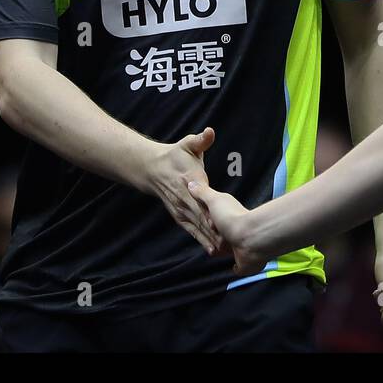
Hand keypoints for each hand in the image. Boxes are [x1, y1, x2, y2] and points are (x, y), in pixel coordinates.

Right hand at [140, 127, 221, 252]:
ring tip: (224, 250)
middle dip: (215, 229)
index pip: (202, 196)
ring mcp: (181, 209)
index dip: (211, 207)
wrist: (153, 169)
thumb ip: (200, 140)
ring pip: (197, 226)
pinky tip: (212, 250)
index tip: (221, 218)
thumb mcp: (187, 144)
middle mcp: (184, 198)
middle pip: (201, 215)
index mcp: (190, 180)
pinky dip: (201, 240)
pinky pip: (191, 230)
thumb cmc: (175, 155)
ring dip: (210, 238)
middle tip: (230, 241)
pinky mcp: (179, 216)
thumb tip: (209, 132)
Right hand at [186, 179, 264, 275]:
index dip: (206, 219)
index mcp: (227, 214)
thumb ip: (203, 193)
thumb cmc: (230, 217)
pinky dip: (235, 266)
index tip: (202, 220)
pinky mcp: (243, 262)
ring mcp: (240, 246)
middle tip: (207, 238)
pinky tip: (232, 266)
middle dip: (214, 236)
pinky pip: (237, 265)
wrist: (249, 239)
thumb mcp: (214, 200)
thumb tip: (191, 183)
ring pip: (227, 249)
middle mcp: (235, 230)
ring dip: (222, 250)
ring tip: (214, 251)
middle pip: (220, 234)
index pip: (212, 218)